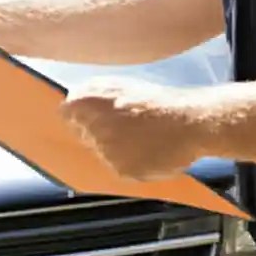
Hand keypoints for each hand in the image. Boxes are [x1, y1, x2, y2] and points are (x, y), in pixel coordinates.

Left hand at [61, 76, 207, 181]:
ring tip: (143, 138)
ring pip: (102, 153)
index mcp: (86, 100)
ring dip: (116, 149)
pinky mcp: (119, 169)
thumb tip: (72, 106)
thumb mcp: (120, 85)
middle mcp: (90, 125)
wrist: (189, 123)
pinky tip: (148, 152)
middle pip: (85, 135)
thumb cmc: (157, 101)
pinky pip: (118, 168)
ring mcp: (104, 150)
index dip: (80, 117)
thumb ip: (91, 95)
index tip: (91, 118)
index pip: (66, 113)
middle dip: (100, 133)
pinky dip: (131, 163)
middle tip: (127, 128)